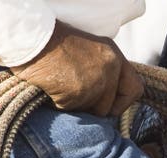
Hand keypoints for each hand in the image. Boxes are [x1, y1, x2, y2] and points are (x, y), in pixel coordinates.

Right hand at [11, 22, 143, 116]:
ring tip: (61, 85)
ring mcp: (96, 81)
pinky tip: (52, 87)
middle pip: (109, 107)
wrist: (30, 37)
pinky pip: (71, 110)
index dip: (122, 102)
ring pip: (91, 112)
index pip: (135, 89)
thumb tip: (108, 101)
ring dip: (75, 105)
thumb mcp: (88, 52)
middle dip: (92, 107)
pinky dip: (59, 104)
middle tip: (73, 93)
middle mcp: (110, 68)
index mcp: (113, 56)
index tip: (109, 105)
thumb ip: (102, 72)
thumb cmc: (52, 45)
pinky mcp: (79, 92)